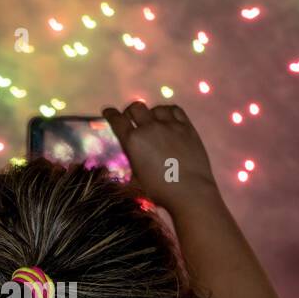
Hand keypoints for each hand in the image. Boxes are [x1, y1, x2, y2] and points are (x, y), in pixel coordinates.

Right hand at [102, 102, 218, 211]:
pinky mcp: (187, 127)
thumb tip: (130, 159)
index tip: (108, 112)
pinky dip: (168, 111)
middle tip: (131, 119)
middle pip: (136, 107)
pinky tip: (168, 118)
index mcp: (133, 141)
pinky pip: (175, 110)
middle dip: (130, 111)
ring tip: (152, 120)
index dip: (110, 114)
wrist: (190, 190)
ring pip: (156, 108)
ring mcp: (170, 125)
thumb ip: (131, 164)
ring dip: (150, 113)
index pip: (117, 120)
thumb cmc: (159, 190)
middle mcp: (150, 128)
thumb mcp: (136, 179)